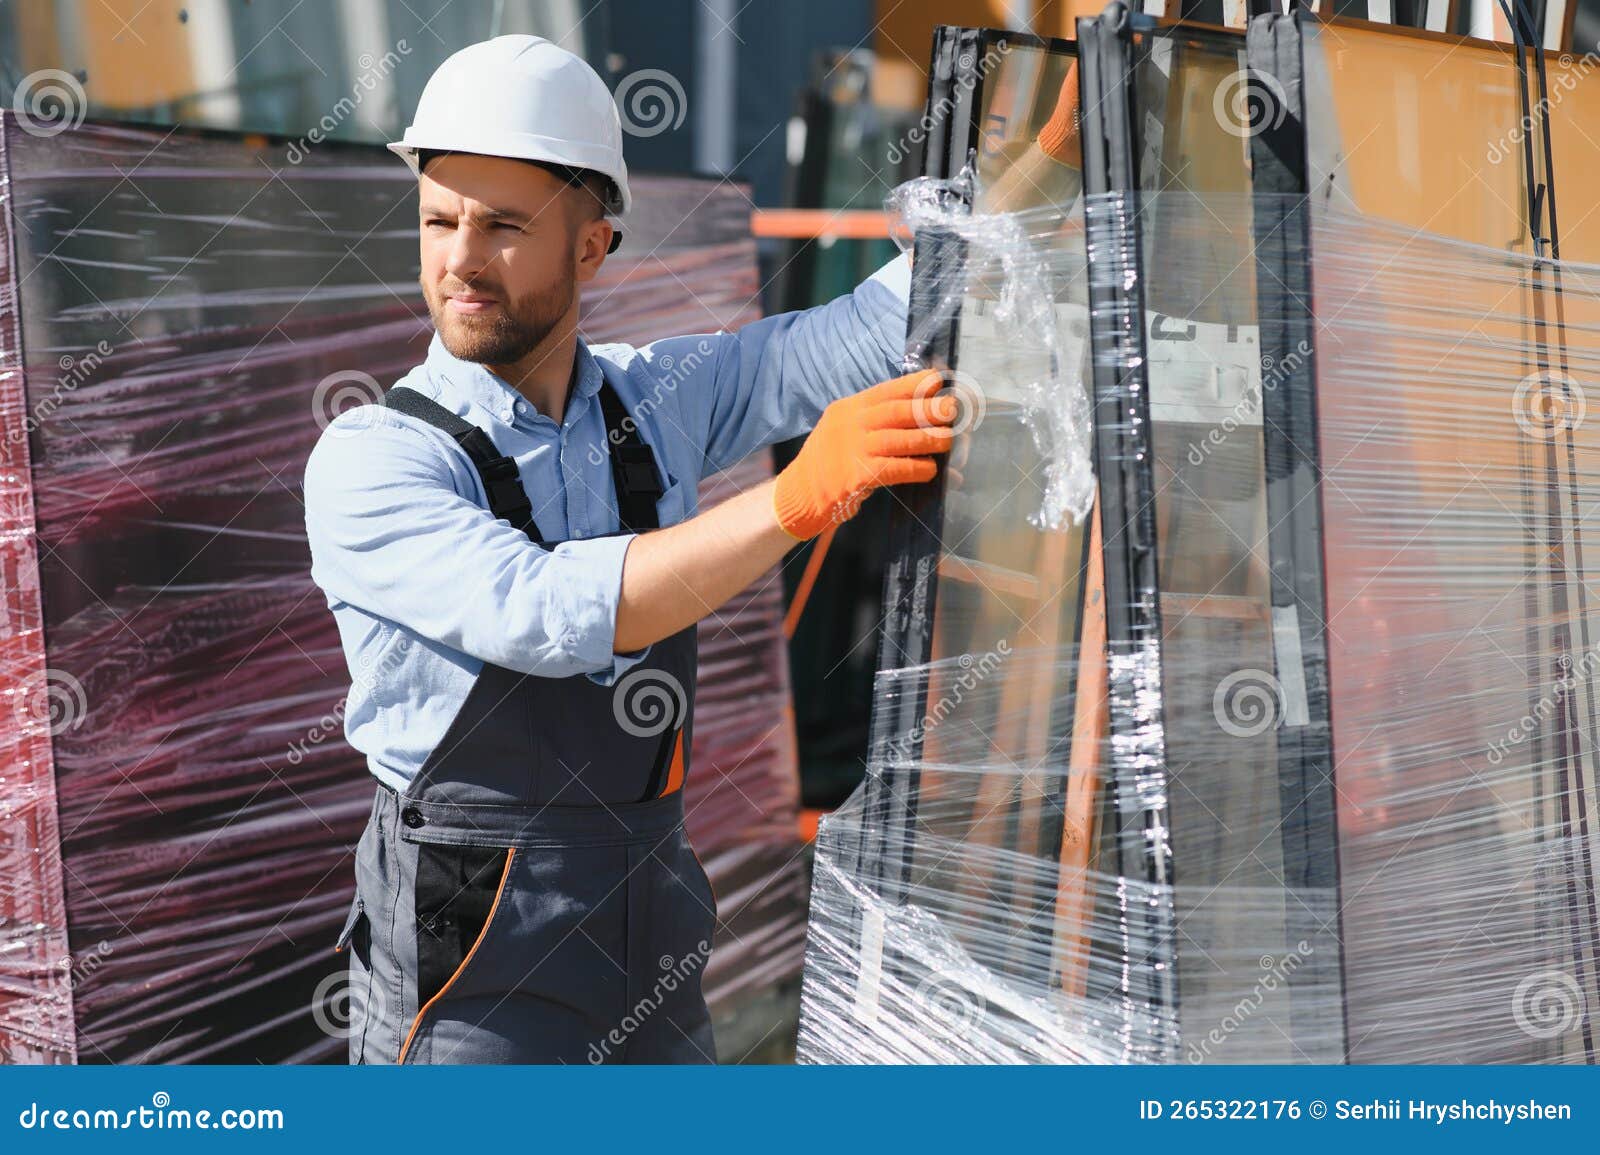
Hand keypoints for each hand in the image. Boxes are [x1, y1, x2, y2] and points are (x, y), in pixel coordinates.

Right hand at [772, 369, 957, 539]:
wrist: (797, 493)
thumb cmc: (828, 463)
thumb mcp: (843, 430)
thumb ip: (874, 423)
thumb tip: (918, 420)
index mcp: (848, 408)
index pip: (885, 390)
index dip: (914, 384)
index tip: (937, 380)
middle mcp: (850, 424)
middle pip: (896, 411)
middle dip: (928, 408)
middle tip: (952, 409)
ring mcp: (852, 450)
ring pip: (899, 440)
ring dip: (929, 439)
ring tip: (947, 441)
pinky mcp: (855, 476)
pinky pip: (894, 469)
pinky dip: (916, 468)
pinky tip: (930, 470)